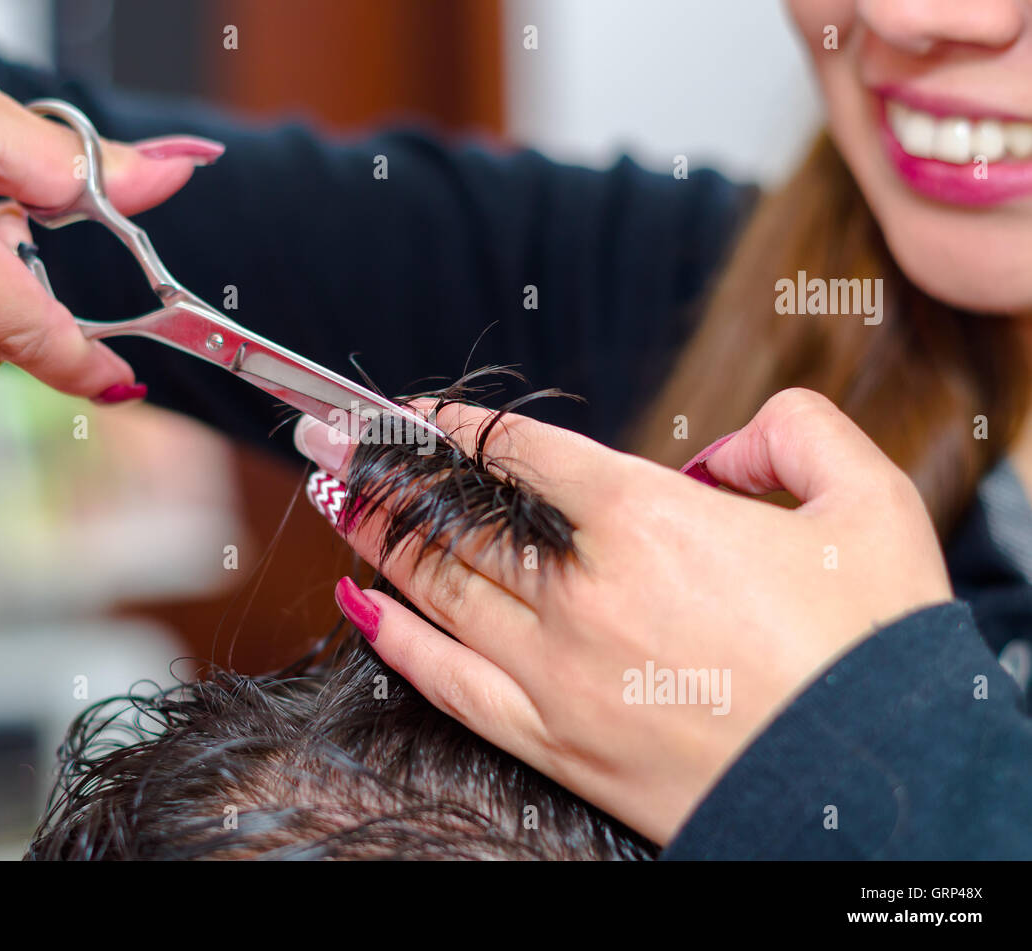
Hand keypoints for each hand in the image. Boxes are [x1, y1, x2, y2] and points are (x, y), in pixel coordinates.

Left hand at [295, 388, 952, 843]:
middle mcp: (583, 593)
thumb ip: (795, 433)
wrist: (876, 795)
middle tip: (334, 440)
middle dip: (387, 471)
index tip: (418, 413)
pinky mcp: (553, 741)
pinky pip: (447, 683)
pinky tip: (357, 608)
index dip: (457, 424)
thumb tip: (728, 445)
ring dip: (377, 537)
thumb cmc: (874, 653)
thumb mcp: (868, 504)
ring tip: (336, 498)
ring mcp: (557, 673)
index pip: (520, 453)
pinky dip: (395, 640)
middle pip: (457, 518)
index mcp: (650, 521)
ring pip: (439, 590)